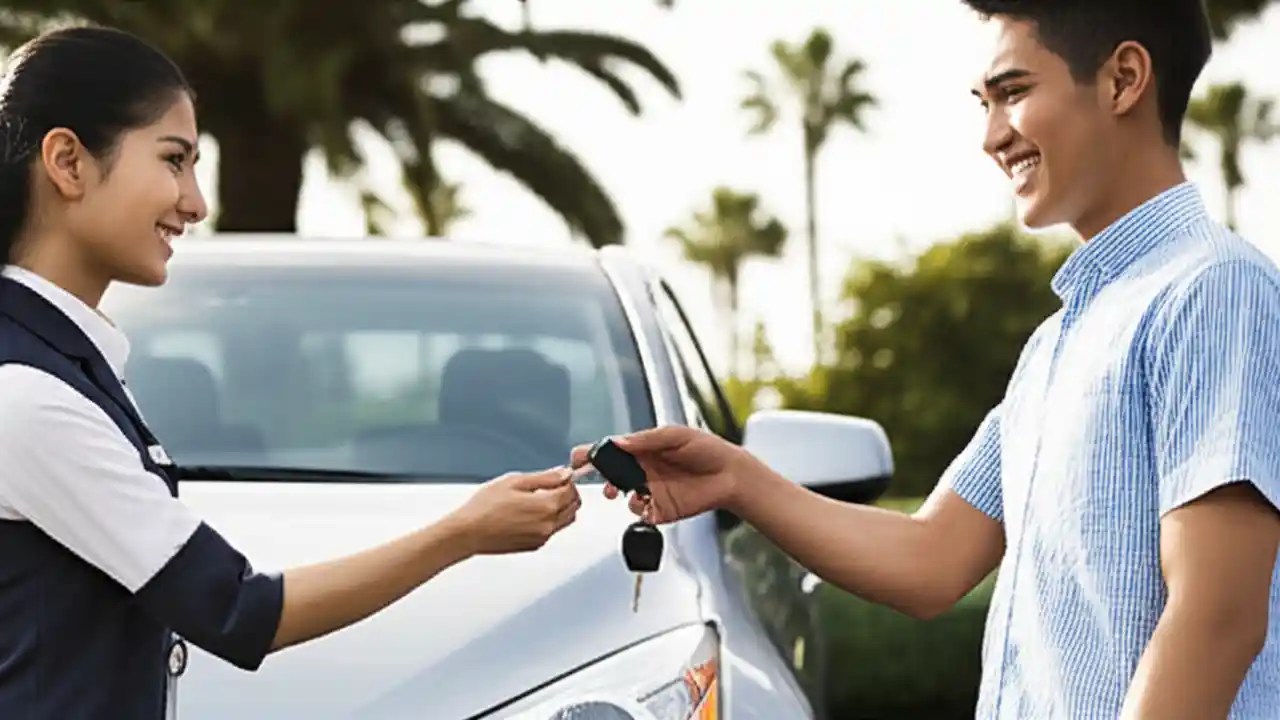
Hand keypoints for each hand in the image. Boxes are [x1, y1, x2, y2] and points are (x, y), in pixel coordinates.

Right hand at [447, 467, 580, 554]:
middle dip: (568, 493)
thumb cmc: (485, 507)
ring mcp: (543, 537)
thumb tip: (563, 473)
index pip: (571, 490)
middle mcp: (549, 524)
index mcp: (546, 506)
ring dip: (561, 507)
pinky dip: (549, 520)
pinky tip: (531, 512)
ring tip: (540, 498)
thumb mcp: (515, 481)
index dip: (566, 479)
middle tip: (552, 485)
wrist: (469, 532)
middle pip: (573, 506)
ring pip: (566, 520)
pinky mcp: (535, 545)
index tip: (558, 475)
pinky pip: (552, 530)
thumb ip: (545, 477)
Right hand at [569, 425, 750, 523]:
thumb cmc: (707, 449)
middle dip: (597, 474)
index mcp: (644, 449)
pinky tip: (642, 502)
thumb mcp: (676, 435)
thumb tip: (620, 441)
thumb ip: (647, 439)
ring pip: (621, 494)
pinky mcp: (660, 510)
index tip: (579, 457)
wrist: (731, 475)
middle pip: (611, 473)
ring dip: (614, 491)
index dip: (594, 453)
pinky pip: (640, 513)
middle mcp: (644, 470)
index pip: (613, 450)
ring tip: (617, 489)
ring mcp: (650, 490)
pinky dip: (636, 509)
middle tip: (591, 474)